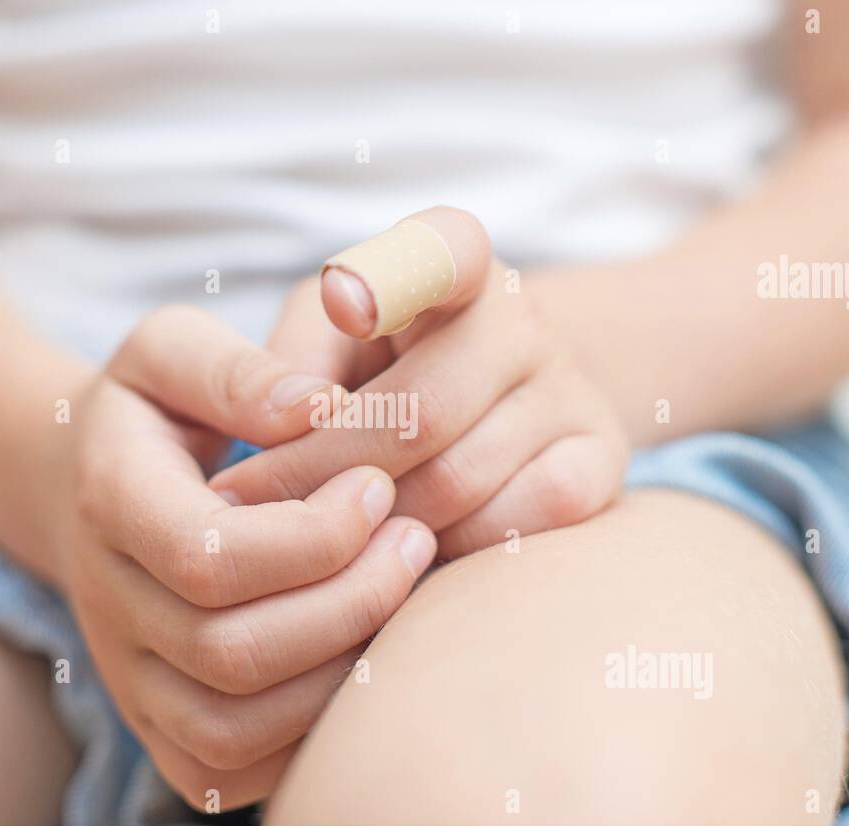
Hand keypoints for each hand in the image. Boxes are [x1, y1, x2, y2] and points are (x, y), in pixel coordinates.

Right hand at [51, 305, 436, 810]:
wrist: (92, 490)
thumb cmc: (156, 411)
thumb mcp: (171, 350)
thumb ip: (233, 369)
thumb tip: (317, 407)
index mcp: (109, 505)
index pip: (209, 559)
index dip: (313, 536)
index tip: (377, 486)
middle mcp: (109, 608)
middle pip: (233, 654)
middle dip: (349, 602)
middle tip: (416, 538)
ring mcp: (131, 683)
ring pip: (235, 729)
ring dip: (341, 671)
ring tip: (403, 592)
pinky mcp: (162, 732)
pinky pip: (236, 769)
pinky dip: (315, 730)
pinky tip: (365, 652)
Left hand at [210, 207, 629, 559]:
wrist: (509, 394)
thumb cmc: (389, 363)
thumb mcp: (331, 334)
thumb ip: (294, 356)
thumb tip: (286, 418)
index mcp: (455, 266)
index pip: (444, 250)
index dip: (395, 276)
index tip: (346, 301)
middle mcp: (523, 319)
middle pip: (420, 413)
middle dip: (321, 471)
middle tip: (247, 506)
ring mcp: (571, 392)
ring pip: (460, 481)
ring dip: (373, 523)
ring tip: (308, 538)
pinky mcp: (601, 463)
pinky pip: (519, 526)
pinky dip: (448, 551)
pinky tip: (400, 551)